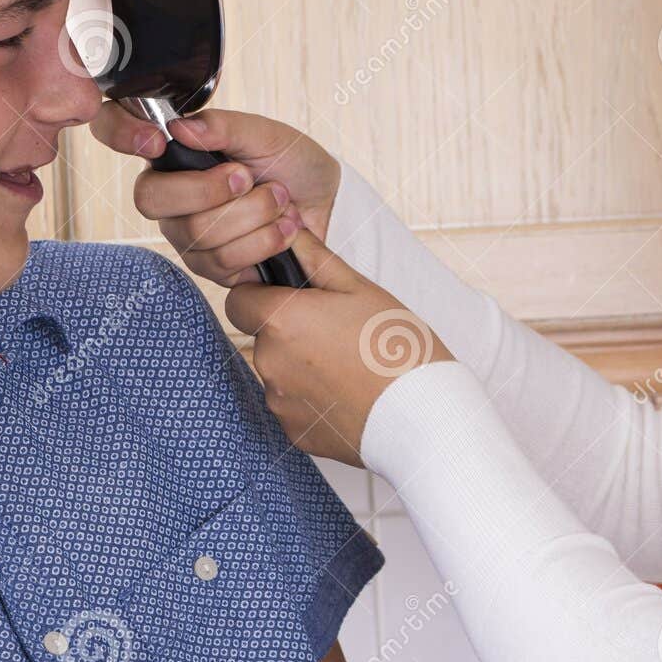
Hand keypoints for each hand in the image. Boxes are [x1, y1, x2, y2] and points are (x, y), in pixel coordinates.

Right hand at [90, 104, 340, 286]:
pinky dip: (264, 241)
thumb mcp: (266, 134)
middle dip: (211, 190)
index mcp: (173, 152)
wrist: (327, 205)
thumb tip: (181, 126)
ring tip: (281, 201)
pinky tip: (284, 229)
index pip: (115, 132)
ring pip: (196, 233)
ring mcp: (186, 234)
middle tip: (250, 177)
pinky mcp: (212, 268)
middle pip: (151, 200)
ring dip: (253, 214)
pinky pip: (223, 261)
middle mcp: (170, 195)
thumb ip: (224, 127)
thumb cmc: (291, 164)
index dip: (121, 134)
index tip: (158, 140)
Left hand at [226, 225, 453, 466]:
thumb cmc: (396, 345)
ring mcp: (279, 400)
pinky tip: (349, 393)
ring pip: (280, 371)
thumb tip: (289, 231)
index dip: (263, 294)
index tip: (295, 298)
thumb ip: (315, 258)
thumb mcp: (360, 288)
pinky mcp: (293, 430)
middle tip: (340, 332)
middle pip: (264, 336)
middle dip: (291, 330)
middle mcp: (269, 361)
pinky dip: (314, 398)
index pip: (239, 299)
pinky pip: (294, 404)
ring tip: (350, 365)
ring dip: (303, 365)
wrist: (422, 413)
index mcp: (281, 320)